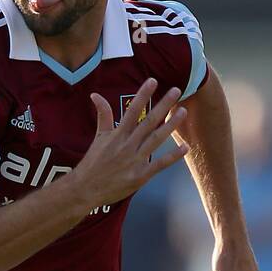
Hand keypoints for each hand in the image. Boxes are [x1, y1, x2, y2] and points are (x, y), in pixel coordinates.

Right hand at [71, 77, 189, 209]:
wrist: (86, 189)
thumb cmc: (92, 163)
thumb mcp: (98, 137)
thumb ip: (103, 115)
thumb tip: (95, 94)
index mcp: (117, 135)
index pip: (132, 111)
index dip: (143, 95)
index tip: (153, 81)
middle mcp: (127, 146)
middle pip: (148, 122)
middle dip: (163, 105)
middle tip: (176, 91)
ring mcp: (135, 161)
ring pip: (156, 139)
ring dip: (171, 125)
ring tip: (183, 111)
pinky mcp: (140, 176)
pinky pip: (160, 164)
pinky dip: (173, 156)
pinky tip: (185, 147)